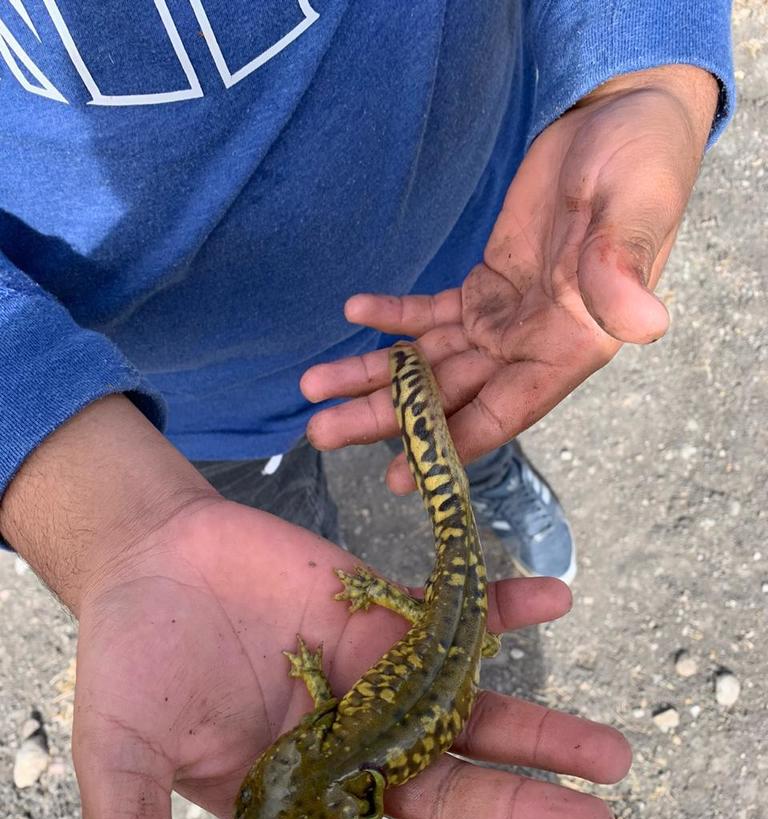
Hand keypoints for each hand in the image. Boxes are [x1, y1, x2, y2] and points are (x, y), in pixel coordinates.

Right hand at [46, 499, 628, 818]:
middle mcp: (349, 745)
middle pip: (444, 790)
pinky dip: (502, 608)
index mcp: (294, 794)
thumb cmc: (130, 658)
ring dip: (538, 729)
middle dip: (518, 812)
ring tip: (609, 753)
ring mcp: (375, 678)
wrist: (151, 556)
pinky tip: (553, 600)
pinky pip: (454, 612)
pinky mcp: (384, 612)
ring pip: (467, 713)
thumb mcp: (121, 755)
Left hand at [302, 65, 718, 492]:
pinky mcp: (487, 282)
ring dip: (373, 375)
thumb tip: (646, 325)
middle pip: (449, 394)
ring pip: (429, 360)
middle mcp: (533, 344)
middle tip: (321, 432)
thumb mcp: (638, 213)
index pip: (503, 412)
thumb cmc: (645, 165)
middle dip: (385, 414)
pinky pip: (432, 310)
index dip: (451, 444)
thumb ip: (624, 272)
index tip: (400, 476)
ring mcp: (505, 317)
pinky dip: (394, 315)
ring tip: (312, 387)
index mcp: (571, 346)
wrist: (626, 119)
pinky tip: (354, 312)